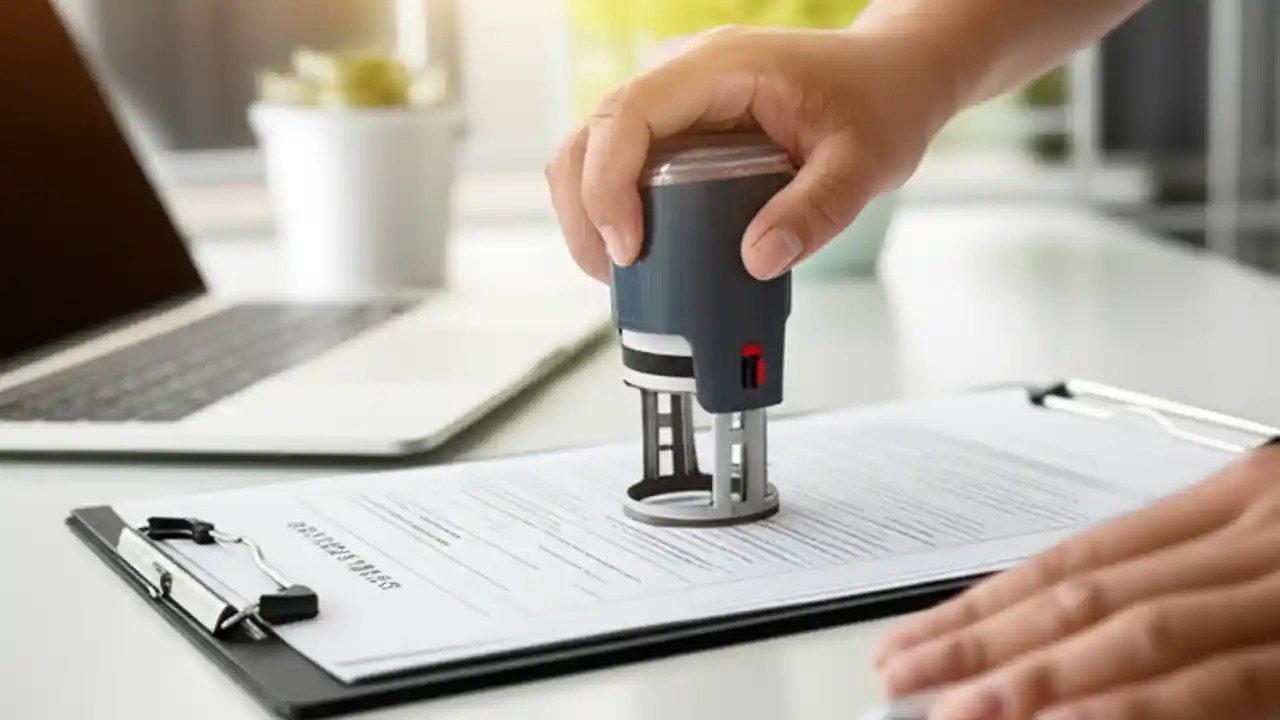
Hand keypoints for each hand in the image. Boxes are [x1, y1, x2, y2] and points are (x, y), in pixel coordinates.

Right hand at [544, 18, 959, 282]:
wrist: (894, 75)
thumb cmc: (881, 100)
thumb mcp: (865, 162)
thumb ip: (816, 210)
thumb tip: (757, 260)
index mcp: (721, 68)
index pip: (629, 114)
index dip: (608, 184)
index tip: (629, 247)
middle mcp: (685, 77)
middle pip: (592, 135)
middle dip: (585, 210)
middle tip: (613, 274)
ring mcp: (678, 103)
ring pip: (595, 150)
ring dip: (593, 213)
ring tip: (622, 272)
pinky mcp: (681, 129)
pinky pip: (625, 165)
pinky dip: (617, 210)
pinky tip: (643, 252)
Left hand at [872, 443, 1279, 719]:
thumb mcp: (1270, 552)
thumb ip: (1172, 584)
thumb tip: (1052, 645)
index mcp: (1230, 499)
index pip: (1075, 555)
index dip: (986, 603)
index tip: (915, 640)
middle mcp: (1250, 531)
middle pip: (1084, 591)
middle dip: (984, 642)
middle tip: (909, 679)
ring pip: (1134, 627)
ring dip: (1036, 677)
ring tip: (957, 710)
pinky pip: (1218, 681)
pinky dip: (1133, 705)